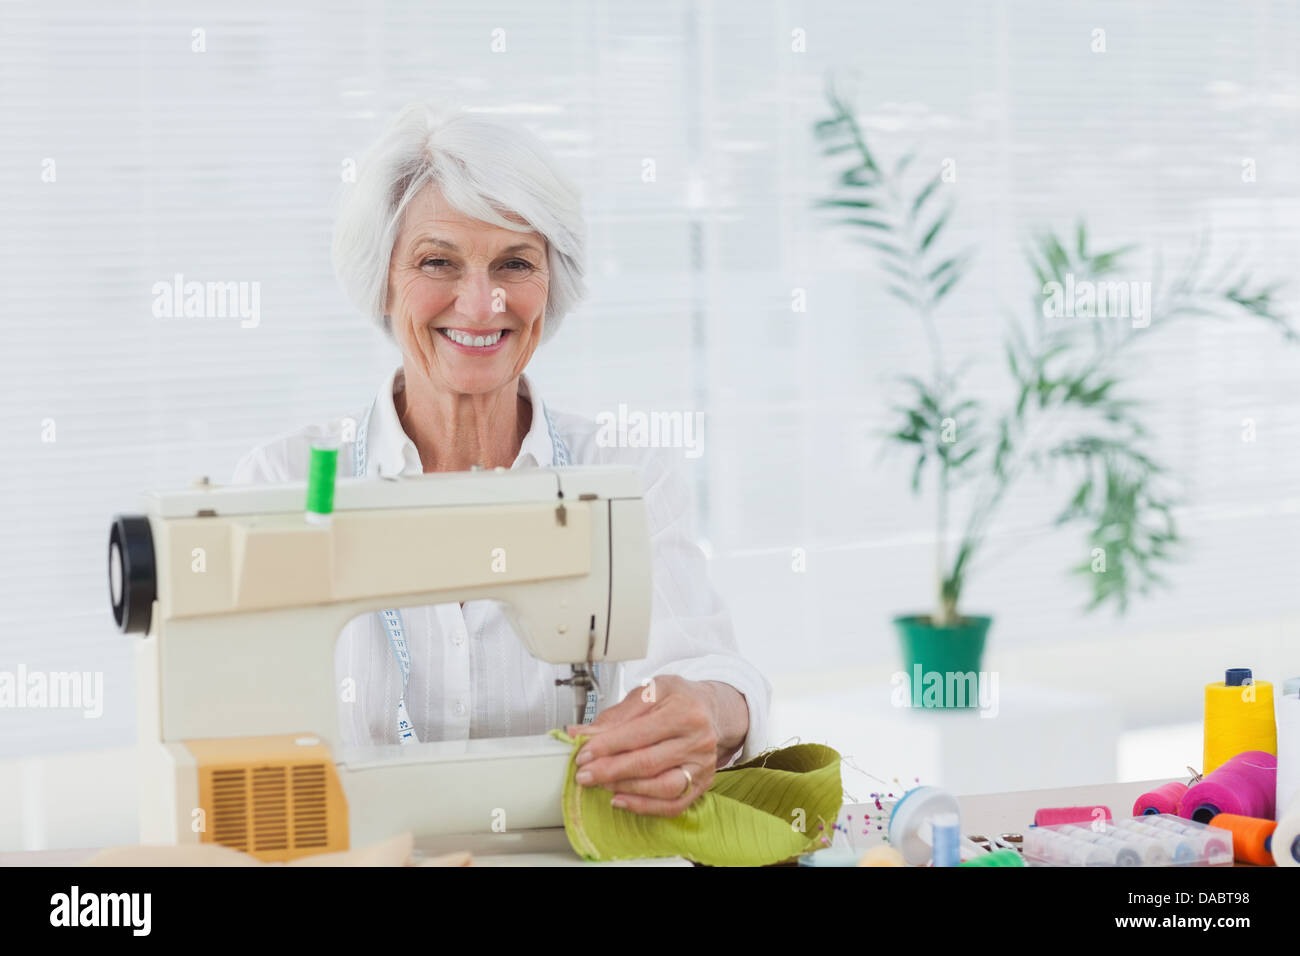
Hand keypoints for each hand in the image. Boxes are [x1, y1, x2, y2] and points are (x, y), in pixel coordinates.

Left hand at [563, 674, 719, 816]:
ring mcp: (703, 765)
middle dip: (610, 771)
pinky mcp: (702, 784)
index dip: (606, 746)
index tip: (582, 754)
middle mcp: (698, 739)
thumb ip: (616, 715)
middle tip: (584, 774)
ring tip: (603, 784)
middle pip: (648, 762)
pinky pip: (673, 804)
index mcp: (684, 711)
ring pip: (662, 787)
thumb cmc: (677, 700)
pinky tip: (622, 799)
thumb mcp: (649, 692)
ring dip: (626, 788)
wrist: (709, 710)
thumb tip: (580, 733)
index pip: (638, 734)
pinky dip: (644, 806)